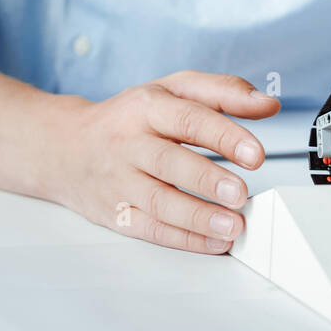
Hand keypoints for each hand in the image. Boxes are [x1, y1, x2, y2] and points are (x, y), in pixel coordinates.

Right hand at [44, 70, 280, 253]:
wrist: (63, 147)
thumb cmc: (129, 117)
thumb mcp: (173, 89)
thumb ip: (224, 92)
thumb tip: (268, 104)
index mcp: (147, 107)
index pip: (188, 119)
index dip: (223, 136)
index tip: (255, 153)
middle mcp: (129, 143)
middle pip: (168, 162)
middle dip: (207, 180)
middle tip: (240, 194)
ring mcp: (118, 181)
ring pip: (157, 202)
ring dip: (197, 218)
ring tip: (233, 226)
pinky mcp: (114, 212)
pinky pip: (149, 229)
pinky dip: (183, 239)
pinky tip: (213, 241)